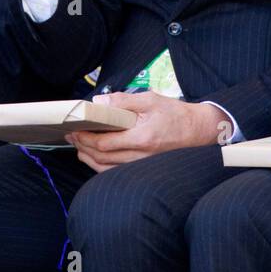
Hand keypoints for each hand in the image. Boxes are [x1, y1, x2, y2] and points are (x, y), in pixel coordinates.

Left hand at [65, 92, 229, 172]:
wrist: (199, 131)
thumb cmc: (175, 114)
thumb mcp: (150, 100)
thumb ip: (123, 102)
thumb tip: (98, 104)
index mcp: (142, 138)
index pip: (105, 143)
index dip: (85, 137)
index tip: (74, 128)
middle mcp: (141, 156)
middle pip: (101, 157)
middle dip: (82, 146)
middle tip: (71, 135)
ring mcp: (142, 165)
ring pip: (106, 168)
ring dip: (88, 157)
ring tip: (78, 146)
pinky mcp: (143, 168)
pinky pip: (116, 171)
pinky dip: (100, 165)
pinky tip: (94, 156)